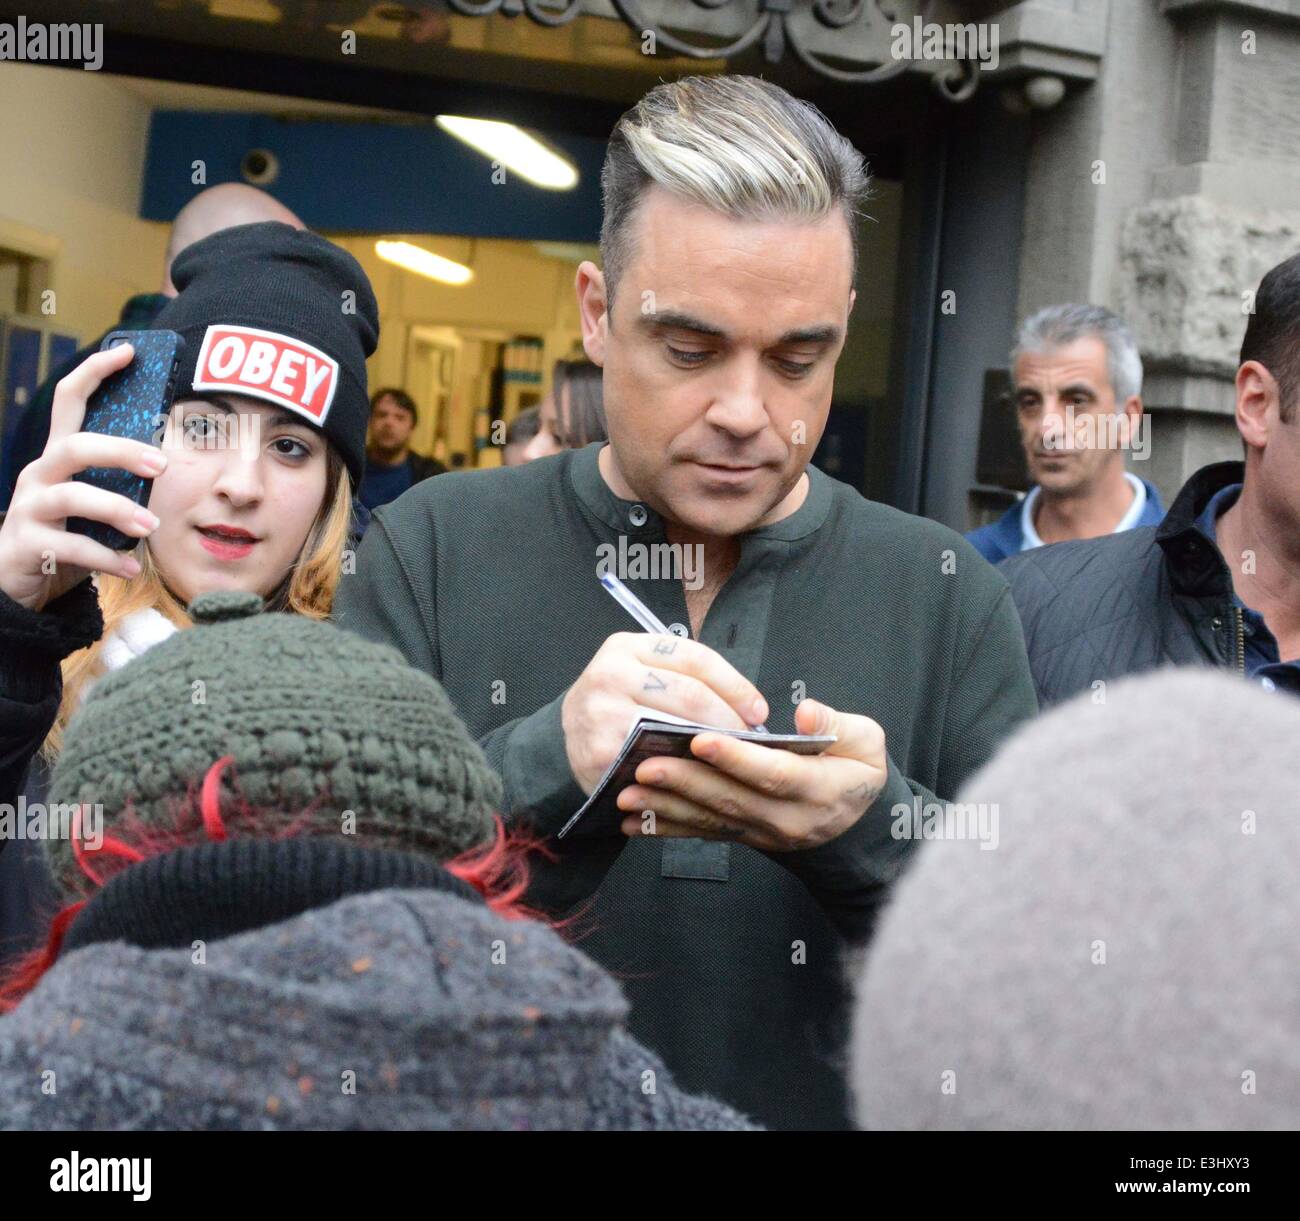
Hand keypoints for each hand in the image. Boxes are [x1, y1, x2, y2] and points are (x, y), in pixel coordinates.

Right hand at [0, 343, 164, 611]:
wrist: (17, 578)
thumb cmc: (66, 531)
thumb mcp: (92, 500)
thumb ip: (118, 481)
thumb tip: (167, 462)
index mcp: (58, 456)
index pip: (69, 400)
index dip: (95, 371)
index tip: (128, 351)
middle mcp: (39, 473)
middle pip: (75, 447)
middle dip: (121, 451)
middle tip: (162, 465)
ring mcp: (29, 508)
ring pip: (72, 497)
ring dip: (117, 510)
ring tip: (151, 527)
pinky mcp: (27, 543)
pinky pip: (71, 546)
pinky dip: (107, 559)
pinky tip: (132, 569)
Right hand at [561, 631, 768, 794]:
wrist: (566, 738)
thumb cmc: (618, 704)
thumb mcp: (641, 673)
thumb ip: (683, 677)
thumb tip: (746, 704)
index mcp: (626, 646)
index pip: (695, 658)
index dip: (735, 685)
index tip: (759, 711)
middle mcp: (610, 673)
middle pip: (690, 693)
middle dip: (729, 719)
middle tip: (750, 739)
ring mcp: (602, 712)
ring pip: (676, 727)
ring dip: (712, 744)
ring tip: (731, 755)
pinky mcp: (601, 751)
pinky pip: (656, 760)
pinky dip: (686, 767)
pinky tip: (702, 773)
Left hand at [615, 697, 887, 851]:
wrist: (855, 826)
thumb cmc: (857, 772)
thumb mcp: (867, 743)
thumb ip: (839, 726)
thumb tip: (807, 713)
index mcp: (818, 790)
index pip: (773, 774)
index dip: (736, 758)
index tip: (701, 739)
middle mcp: (786, 818)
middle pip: (731, 799)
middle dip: (686, 782)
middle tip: (645, 765)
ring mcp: (761, 833)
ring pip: (710, 819)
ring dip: (666, 807)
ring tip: (628, 794)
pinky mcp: (742, 837)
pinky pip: (702, 834)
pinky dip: (666, 827)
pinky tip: (634, 821)